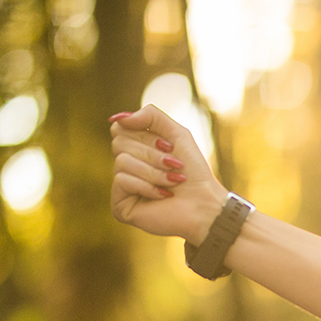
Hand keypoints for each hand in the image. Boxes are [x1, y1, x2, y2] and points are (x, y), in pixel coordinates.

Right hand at [108, 104, 228, 243]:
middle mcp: (125, 166)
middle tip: (175, 165)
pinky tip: (163, 195)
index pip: (120, 127)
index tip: (169, 146)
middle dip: (152, 154)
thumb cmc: (193, 171)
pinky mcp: (119, 205)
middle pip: (119, 142)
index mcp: (135, 149)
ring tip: (173, 182)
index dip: (144, 134)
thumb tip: (116, 118)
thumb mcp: (176, 134)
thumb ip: (150, 116)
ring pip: (121, 161)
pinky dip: (147, 186)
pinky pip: (122, 180)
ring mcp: (121, 186)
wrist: (204, 204)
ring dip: (154, 171)